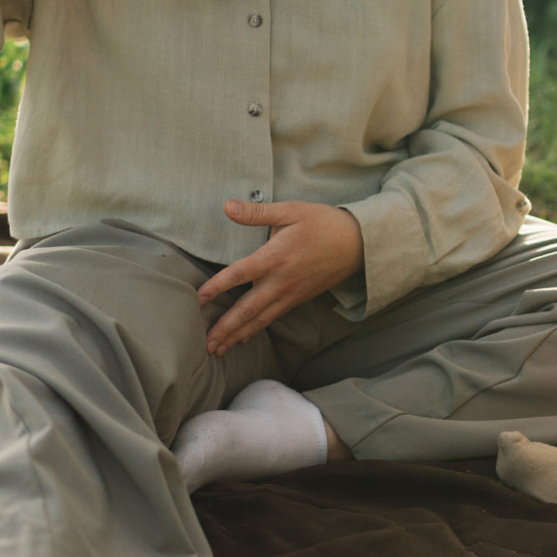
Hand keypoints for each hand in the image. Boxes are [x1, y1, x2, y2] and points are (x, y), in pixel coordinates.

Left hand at [197, 199, 364, 355]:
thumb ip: (257, 212)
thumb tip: (227, 206)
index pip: (240, 274)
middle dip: (226, 328)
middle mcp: (281, 281)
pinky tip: (243, 338)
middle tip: (206, 345)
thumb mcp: (291, 210)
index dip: (217, 287)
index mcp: (276, 257)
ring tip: (219, 350)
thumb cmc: (323, 223)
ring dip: (237, 335)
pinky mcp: (298, 299)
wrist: (358, 244)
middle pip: (248, 309)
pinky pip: (272, 317)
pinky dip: (256, 329)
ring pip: (260, 319)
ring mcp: (291, 294)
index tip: (198, 299)